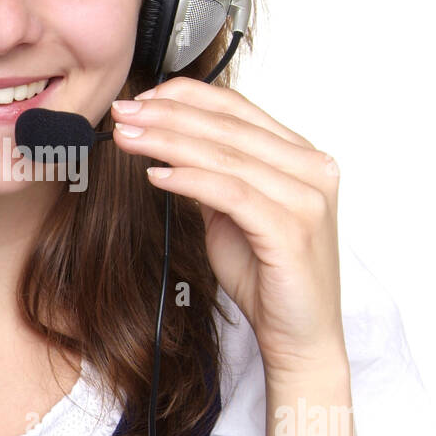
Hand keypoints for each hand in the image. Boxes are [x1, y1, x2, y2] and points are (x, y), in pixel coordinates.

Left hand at [111, 76, 346, 376]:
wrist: (299, 337)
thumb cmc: (268, 277)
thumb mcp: (233, 215)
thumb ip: (215, 177)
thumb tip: (170, 146)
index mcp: (303, 157)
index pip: (239, 109)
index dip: (186, 98)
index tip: (141, 99)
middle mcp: (313, 169)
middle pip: (228, 127)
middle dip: (167, 115)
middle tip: (122, 112)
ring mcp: (308, 198)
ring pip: (227, 156)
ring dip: (168, 141)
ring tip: (127, 137)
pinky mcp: (292, 230)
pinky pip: (230, 194)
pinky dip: (188, 180)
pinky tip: (155, 175)